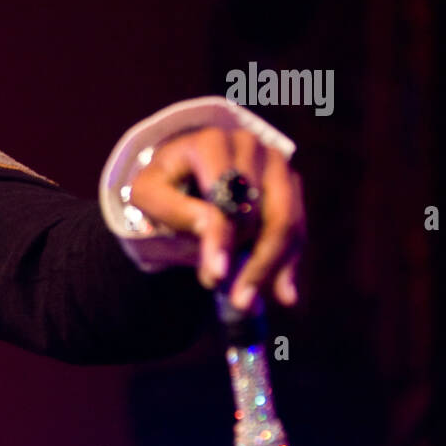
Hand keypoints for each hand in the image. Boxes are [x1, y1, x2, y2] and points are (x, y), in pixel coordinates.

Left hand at [127, 127, 304, 309]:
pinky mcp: (289, 184)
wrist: (183, 170)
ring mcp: (276, 163)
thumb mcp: (149, 194)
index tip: (215, 276)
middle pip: (261, 210)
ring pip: (286, 222)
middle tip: (235, 300)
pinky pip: (296, 228)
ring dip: (272, 267)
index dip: (222, 237)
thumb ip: (174, 209)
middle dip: (250, 261)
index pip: (224, 194)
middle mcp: (251, 146)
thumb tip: (212, 228)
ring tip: (251, 302)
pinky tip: (283, 294)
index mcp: (211, 142)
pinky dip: (287, 263)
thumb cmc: (163, 184)